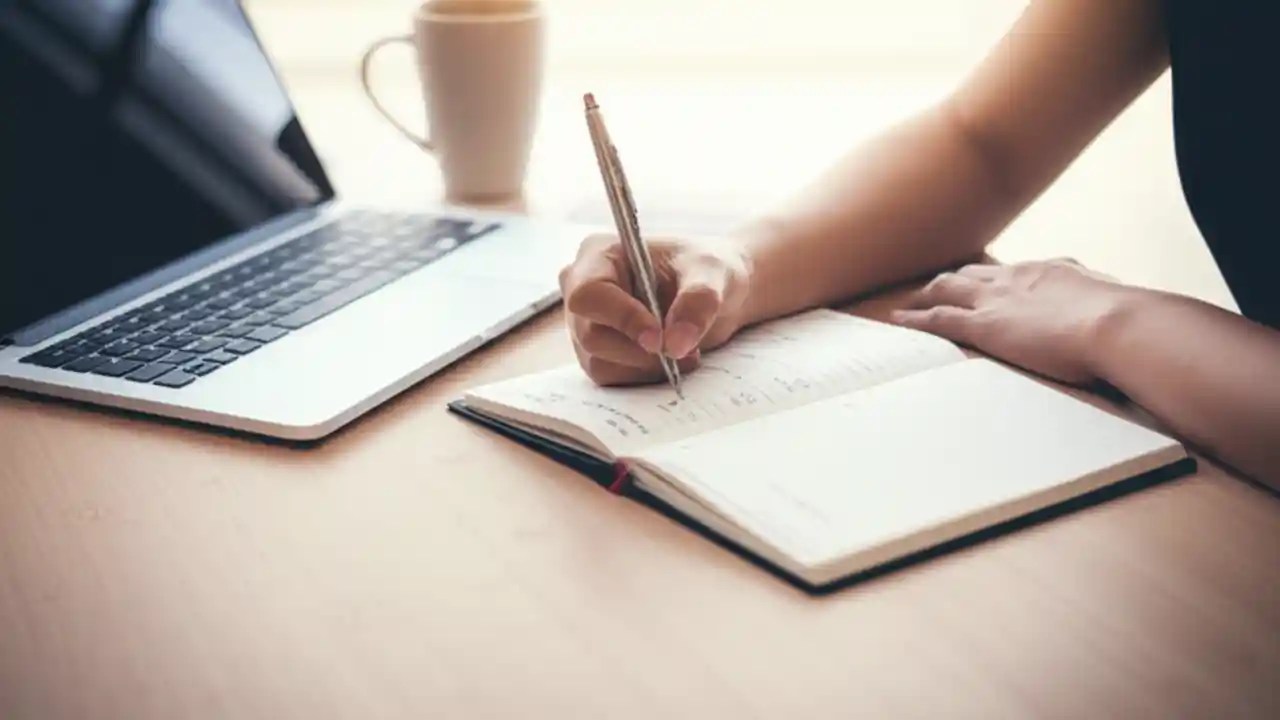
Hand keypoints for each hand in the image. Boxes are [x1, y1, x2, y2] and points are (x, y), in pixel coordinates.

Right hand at [559, 233, 752, 385]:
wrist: (712, 292)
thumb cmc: (705, 270)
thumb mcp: (711, 274)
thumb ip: (697, 302)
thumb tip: (674, 344)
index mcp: (599, 254)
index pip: (589, 294)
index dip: (621, 319)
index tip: (659, 338)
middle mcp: (582, 288)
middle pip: (591, 334)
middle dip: (640, 349)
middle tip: (683, 348)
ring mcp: (585, 323)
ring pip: (598, 362)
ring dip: (646, 365)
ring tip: (684, 351)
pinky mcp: (597, 352)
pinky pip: (609, 376)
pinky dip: (643, 375)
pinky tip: (670, 360)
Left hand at [892, 259, 1138, 384]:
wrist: (1119, 325)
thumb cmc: (1129, 323)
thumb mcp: (1120, 306)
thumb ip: (1111, 307)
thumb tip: (1129, 314)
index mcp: (1053, 271)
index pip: (1016, 271)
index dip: (995, 277)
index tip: (987, 281)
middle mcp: (1019, 277)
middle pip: (974, 272)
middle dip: (953, 280)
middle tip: (936, 287)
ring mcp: (998, 298)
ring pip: (947, 289)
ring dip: (925, 295)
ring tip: (908, 304)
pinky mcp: (984, 324)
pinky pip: (937, 319)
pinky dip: (914, 319)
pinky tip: (898, 320)